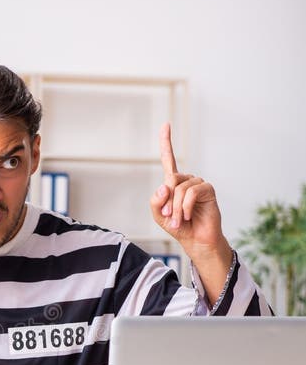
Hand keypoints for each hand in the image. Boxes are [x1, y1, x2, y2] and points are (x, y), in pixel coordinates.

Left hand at [151, 123, 227, 260]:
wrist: (195, 240)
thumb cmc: (178, 226)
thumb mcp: (159, 215)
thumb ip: (156, 200)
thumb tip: (165, 184)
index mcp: (173, 183)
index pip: (169, 159)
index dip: (166, 142)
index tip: (166, 124)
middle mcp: (186, 180)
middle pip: (171, 180)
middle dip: (167, 201)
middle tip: (169, 216)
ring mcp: (198, 183)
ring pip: (180, 189)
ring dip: (176, 208)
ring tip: (178, 220)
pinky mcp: (208, 190)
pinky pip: (192, 192)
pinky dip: (186, 206)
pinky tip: (188, 216)